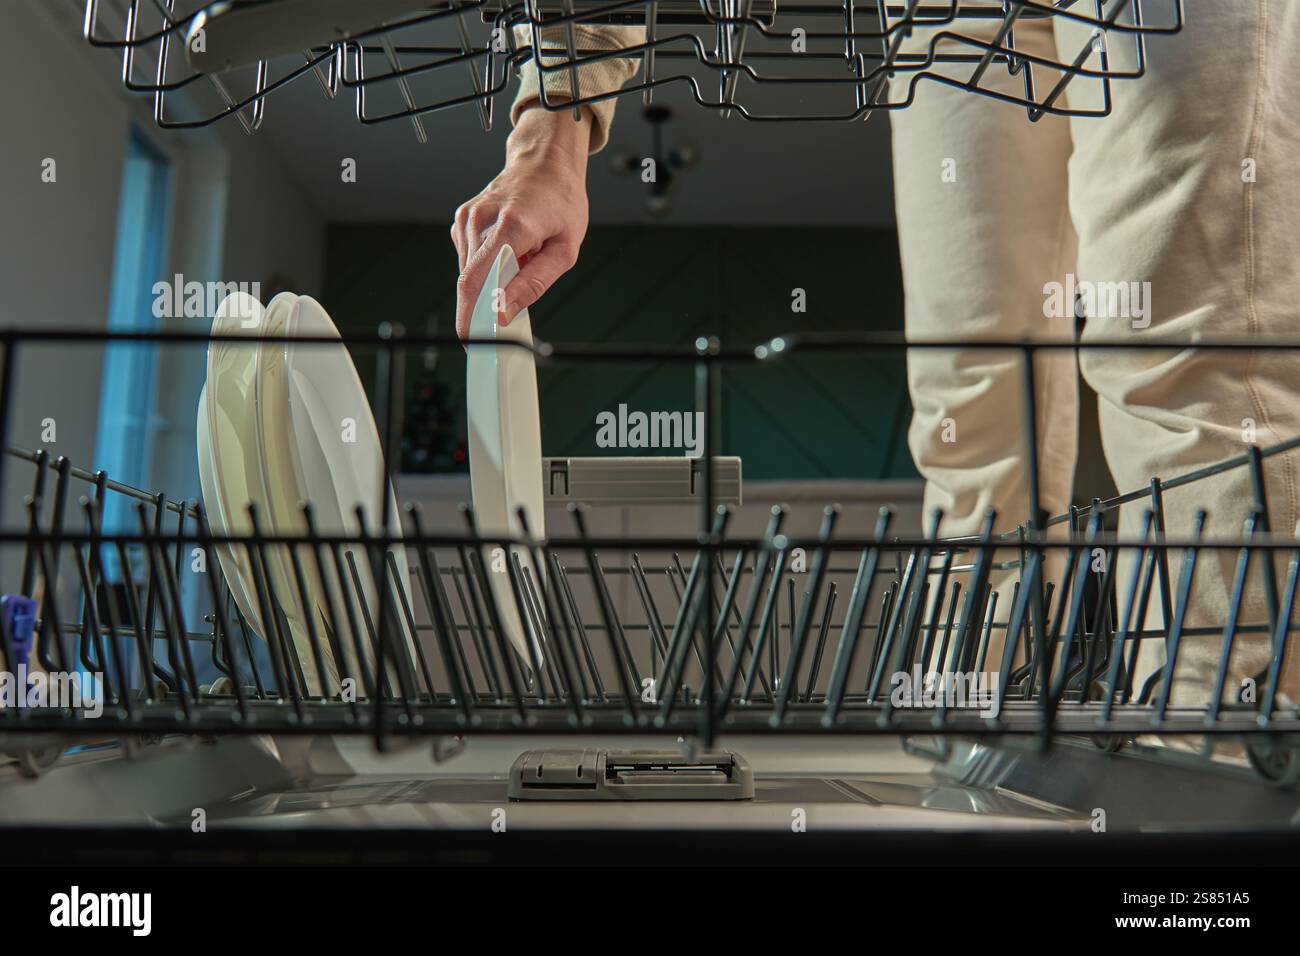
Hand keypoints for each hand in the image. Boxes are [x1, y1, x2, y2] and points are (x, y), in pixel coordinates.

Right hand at [452, 106, 592, 338]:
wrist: (545, 164)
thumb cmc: (560, 203)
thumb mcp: (565, 250)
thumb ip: (534, 283)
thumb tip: (504, 311)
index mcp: (513, 224)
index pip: (478, 279)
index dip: (471, 314)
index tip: (472, 339)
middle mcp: (482, 219)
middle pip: (468, 280)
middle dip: (479, 307)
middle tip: (499, 320)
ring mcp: (468, 218)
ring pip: (468, 272)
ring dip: (488, 281)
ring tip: (517, 263)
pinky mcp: (462, 221)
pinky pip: (468, 259)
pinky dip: (485, 267)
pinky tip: (505, 253)